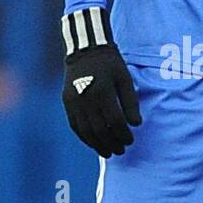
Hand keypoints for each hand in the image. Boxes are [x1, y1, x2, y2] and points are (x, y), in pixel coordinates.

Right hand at [62, 8, 140, 156]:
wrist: (85, 49)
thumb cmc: (110, 64)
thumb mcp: (125, 78)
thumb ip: (131, 102)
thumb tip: (136, 124)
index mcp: (103, 91)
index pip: (115, 121)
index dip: (123, 134)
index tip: (130, 140)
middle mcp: (86, 98)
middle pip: (100, 129)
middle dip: (112, 143)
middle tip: (121, 151)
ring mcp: (74, 101)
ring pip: (86, 131)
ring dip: (98, 145)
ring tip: (109, 152)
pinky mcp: (67, 102)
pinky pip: (75, 125)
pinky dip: (85, 137)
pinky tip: (94, 143)